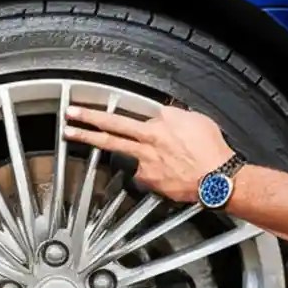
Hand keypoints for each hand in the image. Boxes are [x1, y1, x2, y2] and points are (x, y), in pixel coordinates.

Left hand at [63, 104, 235, 202]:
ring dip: (94, 141)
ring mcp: (146, 162)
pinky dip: (147, 172)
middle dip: (87, 120)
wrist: (218, 180)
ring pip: (116, 149)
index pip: (132, 112)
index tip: (94, 106)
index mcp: (160, 123)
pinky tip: (160, 172)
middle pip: (112, 127)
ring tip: (74, 134)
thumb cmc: (212, 150)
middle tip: (69, 114)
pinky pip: (141, 174)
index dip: (113, 109)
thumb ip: (175, 117)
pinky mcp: (149, 180)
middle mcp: (149, 140)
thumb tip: (166, 115)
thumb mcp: (197, 121)